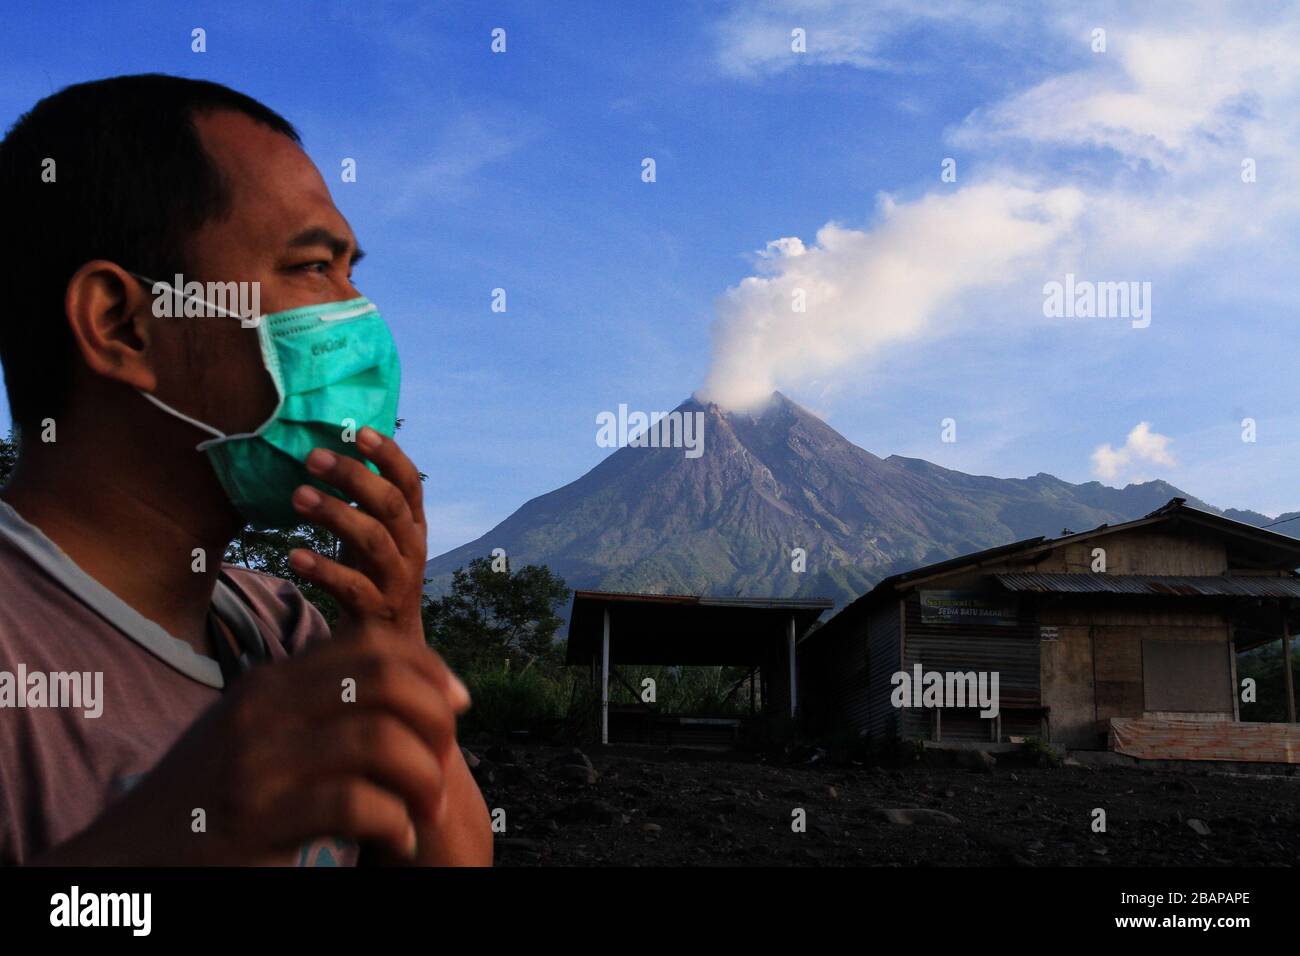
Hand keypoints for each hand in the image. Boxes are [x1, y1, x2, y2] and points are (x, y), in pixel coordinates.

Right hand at [34, 632, 468, 864]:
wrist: (127, 856)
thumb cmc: (209, 795)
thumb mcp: (255, 730)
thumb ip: (315, 702)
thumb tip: (404, 687)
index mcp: (272, 683)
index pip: (372, 644)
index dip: (431, 668)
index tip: (458, 703)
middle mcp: (266, 710)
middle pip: (385, 682)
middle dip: (436, 721)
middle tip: (447, 763)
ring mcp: (259, 763)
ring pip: (380, 739)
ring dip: (424, 777)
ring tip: (429, 809)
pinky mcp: (258, 820)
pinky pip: (355, 804)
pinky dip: (394, 822)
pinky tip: (398, 838)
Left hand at [285, 428, 489, 861]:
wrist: (399, 706)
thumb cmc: (368, 630)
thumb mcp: (364, 578)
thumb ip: (352, 538)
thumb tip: (319, 483)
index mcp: (411, 546)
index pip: (413, 491)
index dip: (391, 459)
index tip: (360, 430)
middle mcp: (413, 567)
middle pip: (397, 509)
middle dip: (359, 477)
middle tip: (315, 456)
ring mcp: (401, 598)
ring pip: (381, 541)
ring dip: (339, 514)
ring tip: (296, 497)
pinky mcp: (383, 629)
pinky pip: (358, 591)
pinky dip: (324, 569)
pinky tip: (288, 557)